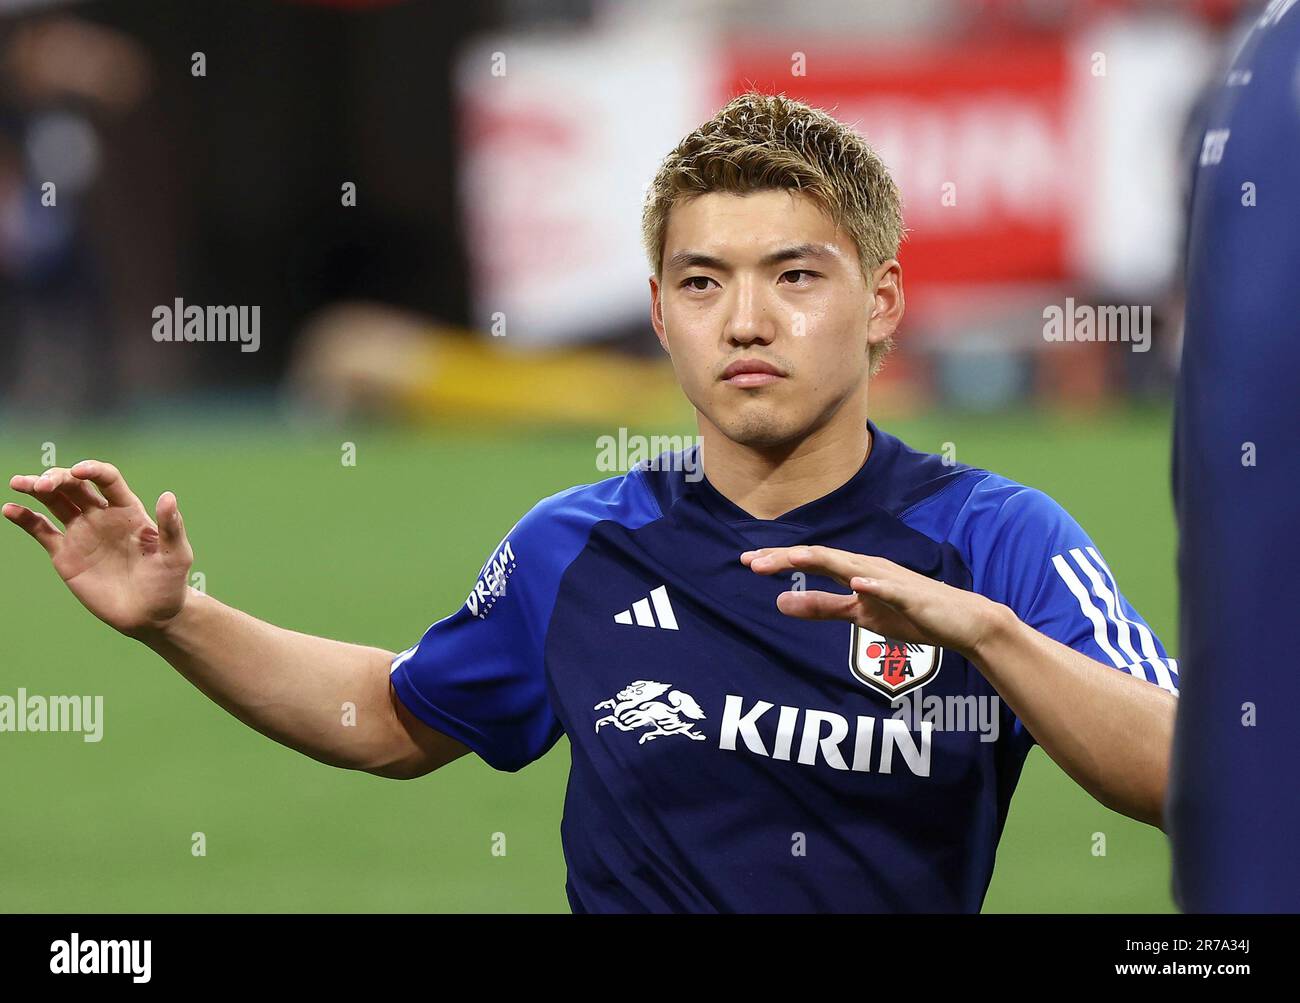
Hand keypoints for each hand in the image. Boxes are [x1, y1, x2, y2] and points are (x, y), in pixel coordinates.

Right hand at [4, 460, 193, 637]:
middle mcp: (102, 516)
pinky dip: (25, 518)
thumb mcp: (177, 555)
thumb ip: (171, 526)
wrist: (150, 615)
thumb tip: (168, 496)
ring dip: (36, 488)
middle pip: (75, 485)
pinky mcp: (66, 554)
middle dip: (57, 478)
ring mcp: (82, 533)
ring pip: (55, 502)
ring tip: (19, 483)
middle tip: (41, 484)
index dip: (92, 471)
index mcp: (129, 510)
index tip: (78, 471)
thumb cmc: (169, 583)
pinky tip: (9, 509)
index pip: (107, 480)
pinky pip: (41, 531)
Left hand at [741, 545, 1006, 658]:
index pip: (810, 562)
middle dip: (787, 558)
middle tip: (751, 561)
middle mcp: (867, 568)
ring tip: (793, 558)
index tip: (746, 562)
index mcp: (853, 572)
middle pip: (822, 558)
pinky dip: (873, 585)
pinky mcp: (912, 596)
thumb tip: (780, 602)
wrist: (961, 622)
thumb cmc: (909, 614)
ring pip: (851, 566)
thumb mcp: (857, 615)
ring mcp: (890, 580)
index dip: (779, 561)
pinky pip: (890, 590)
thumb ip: (821, 607)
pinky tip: (857, 584)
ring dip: (822, 560)